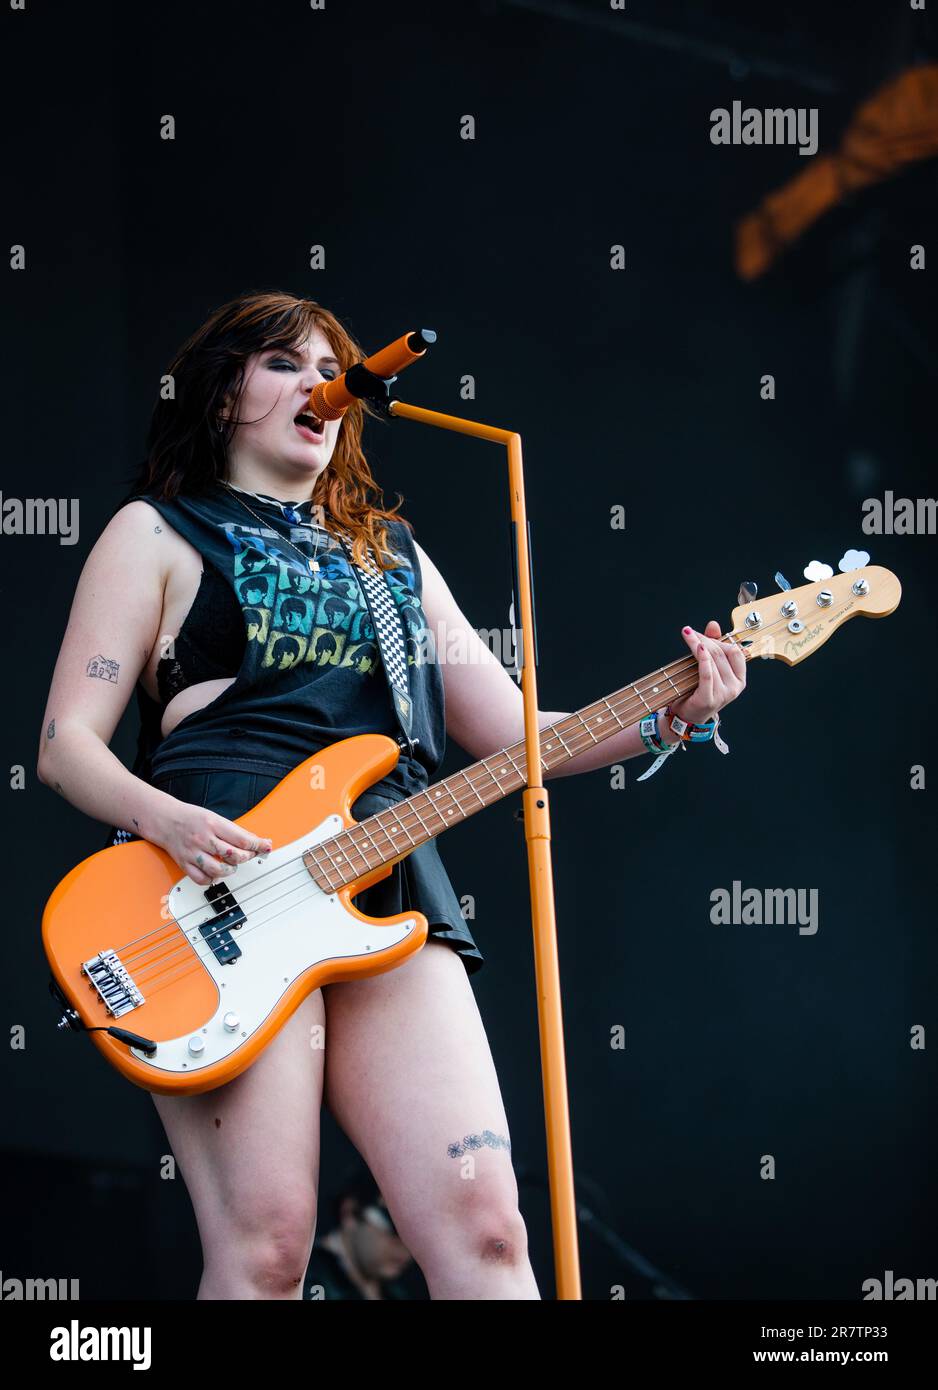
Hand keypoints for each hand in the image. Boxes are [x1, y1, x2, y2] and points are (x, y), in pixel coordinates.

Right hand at [154, 798, 272, 886]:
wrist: (165, 820)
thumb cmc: (191, 818)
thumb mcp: (214, 817)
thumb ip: (233, 830)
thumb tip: (255, 841)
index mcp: (212, 824)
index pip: (241, 839)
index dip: (257, 845)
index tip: (266, 847)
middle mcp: (203, 839)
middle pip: (233, 855)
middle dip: (246, 857)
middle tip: (247, 855)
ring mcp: (193, 853)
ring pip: (218, 870)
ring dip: (230, 870)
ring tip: (231, 866)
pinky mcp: (185, 864)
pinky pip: (201, 879)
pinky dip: (212, 879)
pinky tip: (215, 873)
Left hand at [668, 620, 746, 727]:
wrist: (686, 717)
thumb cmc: (697, 691)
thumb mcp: (708, 667)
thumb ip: (713, 646)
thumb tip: (713, 624)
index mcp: (739, 679)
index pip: (735, 652)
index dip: (719, 639)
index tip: (702, 634)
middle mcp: (735, 687)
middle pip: (722, 654)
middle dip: (705, 639)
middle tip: (689, 632)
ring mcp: (724, 694)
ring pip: (713, 660)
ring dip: (698, 644)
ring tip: (687, 635)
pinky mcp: (709, 698)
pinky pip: (707, 674)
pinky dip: (702, 659)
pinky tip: (696, 647)